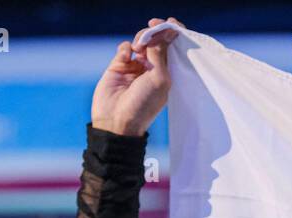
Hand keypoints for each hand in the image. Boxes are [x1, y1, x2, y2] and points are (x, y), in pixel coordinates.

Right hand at [90, 17, 185, 136]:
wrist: (117, 120)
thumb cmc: (144, 104)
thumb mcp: (159, 78)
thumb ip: (161, 54)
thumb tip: (162, 32)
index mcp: (167, 73)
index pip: (173, 48)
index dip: (172, 33)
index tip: (170, 22)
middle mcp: (152, 68)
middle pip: (156, 41)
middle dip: (155, 32)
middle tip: (153, 27)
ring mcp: (135, 66)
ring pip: (140, 42)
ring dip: (141, 39)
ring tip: (138, 49)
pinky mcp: (119, 66)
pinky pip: (124, 48)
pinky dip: (126, 48)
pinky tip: (126, 57)